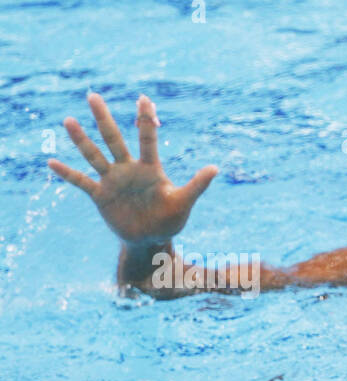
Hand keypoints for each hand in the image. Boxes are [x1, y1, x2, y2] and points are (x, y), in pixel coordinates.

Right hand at [47, 93, 217, 245]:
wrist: (151, 239)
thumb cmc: (170, 219)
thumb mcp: (184, 202)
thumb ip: (197, 185)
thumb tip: (215, 168)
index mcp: (149, 168)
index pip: (147, 138)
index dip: (145, 119)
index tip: (144, 97)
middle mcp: (128, 169)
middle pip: (113, 139)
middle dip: (104, 119)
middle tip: (93, 95)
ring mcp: (112, 181)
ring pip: (94, 156)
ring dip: (81, 140)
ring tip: (69, 121)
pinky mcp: (101, 196)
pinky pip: (81, 182)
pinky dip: (68, 174)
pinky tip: (51, 162)